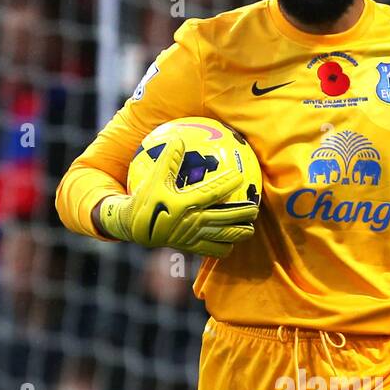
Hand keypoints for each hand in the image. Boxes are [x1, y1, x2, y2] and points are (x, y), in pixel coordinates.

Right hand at [98, 132, 256, 254]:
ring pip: (223, 237)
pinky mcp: (190, 247)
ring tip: (249, 229)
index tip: (241, 176)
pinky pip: (212, 251)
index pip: (212, 192)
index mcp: (185, 203)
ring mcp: (193, 236)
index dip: (228, 184)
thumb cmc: (145, 199)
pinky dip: (224, 248)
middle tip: (255, 208)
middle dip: (243, 214)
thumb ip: (169, 159)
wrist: (135, 227)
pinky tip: (230, 242)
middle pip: (226, 218)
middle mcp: (192, 221)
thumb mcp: (154, 177)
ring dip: (239, 233)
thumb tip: (178, 138)